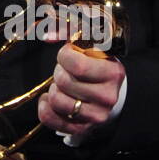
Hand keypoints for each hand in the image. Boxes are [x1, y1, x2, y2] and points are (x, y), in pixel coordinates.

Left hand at [37, 24, 125, 138]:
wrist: (109, 93)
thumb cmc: (95, 65)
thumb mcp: (90, 45)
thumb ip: (69, 31)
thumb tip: (46, 35)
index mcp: (113, 73)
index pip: (78, 65)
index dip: (64, 56)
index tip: (67, 54)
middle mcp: (108, 97)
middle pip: (64, 82)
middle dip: (59, 72)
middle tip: (66, 71)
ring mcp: (96, 116)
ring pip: (57, 101)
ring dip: (53, 90)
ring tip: (62, 86)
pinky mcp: (82, 128)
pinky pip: (50, 119)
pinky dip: (44, 107)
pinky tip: (49, 99)